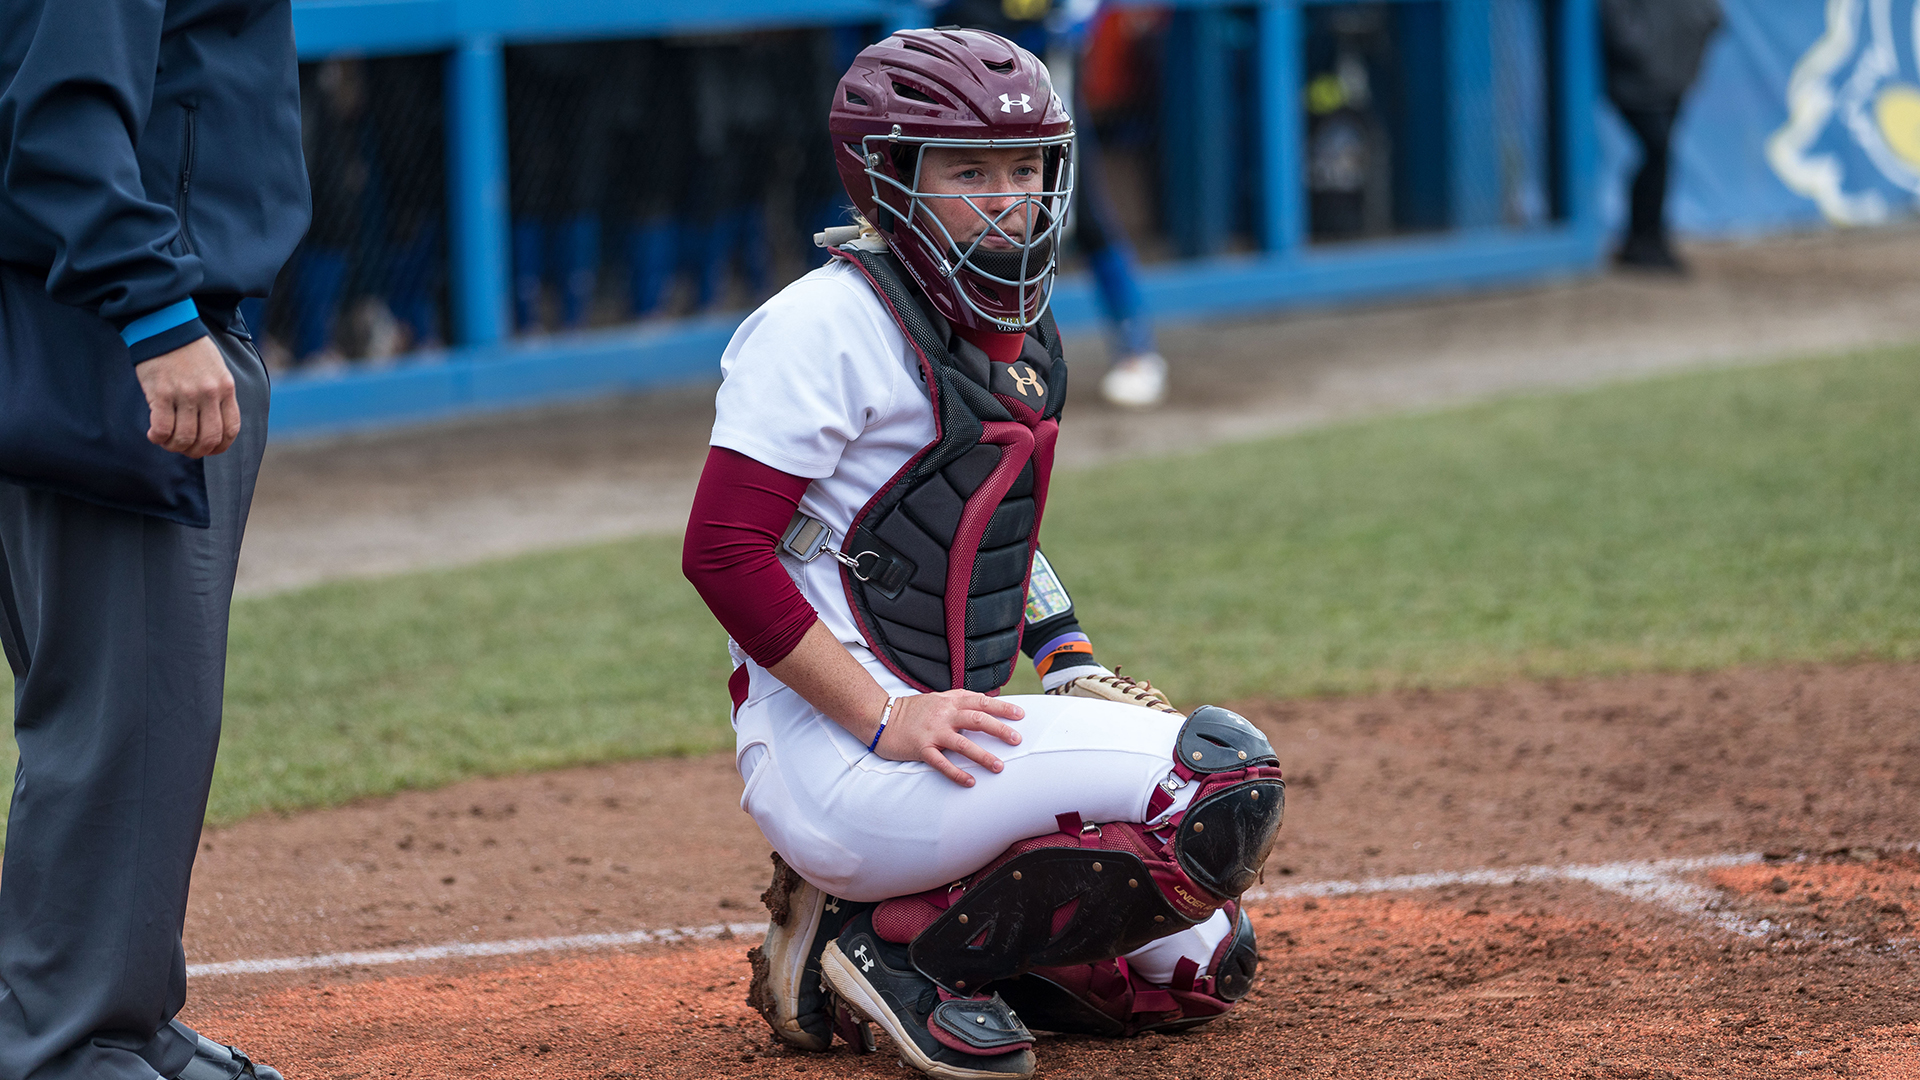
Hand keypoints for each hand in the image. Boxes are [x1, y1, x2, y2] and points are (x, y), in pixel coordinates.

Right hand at [134, 335, 237, 457]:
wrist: (165, 325)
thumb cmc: (190, 349)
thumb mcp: (217, 370)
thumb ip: (218, 395)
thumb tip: (212, 425)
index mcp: (226, 388)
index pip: (231, 429)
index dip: (220, 446)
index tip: (209, 449)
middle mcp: (209, 394)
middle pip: (208, 438)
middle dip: (196, 451)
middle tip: (184, 448)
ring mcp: (185, 394)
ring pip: (184, 437)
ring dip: (174, 446)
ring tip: (167, 441)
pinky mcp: (161, 393)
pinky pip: (163, 428)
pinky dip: (158, 437)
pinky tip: (154, 434)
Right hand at [876, 691, 1024, 786]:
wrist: (880, 717)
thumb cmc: (912, 710)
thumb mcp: (938, 698)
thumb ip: (960, 700)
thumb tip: (985, 703)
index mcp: (949, 701)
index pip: (981, 702)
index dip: (1002, 707)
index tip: (1020, 715)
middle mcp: (943, 714)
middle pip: (977, 720)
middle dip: (999, 729)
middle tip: (1016, 740)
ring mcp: (932, 732)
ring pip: (962, 743)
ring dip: (982, 755)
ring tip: (999, 766)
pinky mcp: (921, 748)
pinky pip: (941, 763)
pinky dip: (956, 772)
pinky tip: (970, 781)